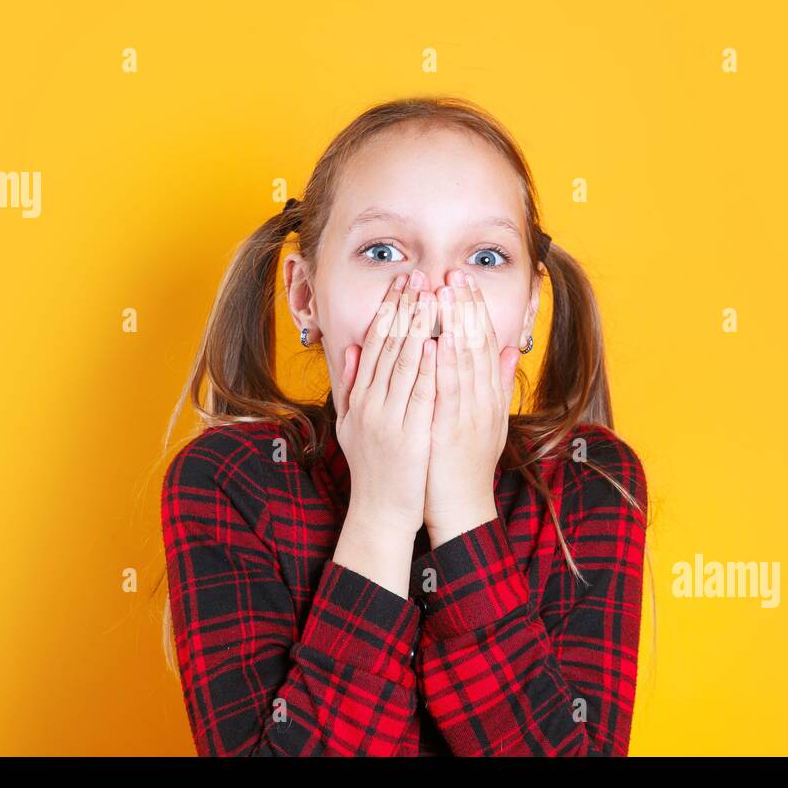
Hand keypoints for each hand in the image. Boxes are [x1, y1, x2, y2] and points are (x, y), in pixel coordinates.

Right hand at [330, 270, 438, 538]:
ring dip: (418, 328)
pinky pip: (419, 396)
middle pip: (388, 346)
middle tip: (418, 275)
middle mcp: (371, 404)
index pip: (374, 343)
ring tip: (430, 297)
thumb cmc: (372, 468)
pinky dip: (426, 369)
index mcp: (360, 398)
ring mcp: (389, 419)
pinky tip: (435, 344)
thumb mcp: (352, 424)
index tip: (402, 282)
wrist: (379, 511)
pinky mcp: (409, 436)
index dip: (388, 310)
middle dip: (404, 308)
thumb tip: (351, 349)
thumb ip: (352, 386)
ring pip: (404, 364)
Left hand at [423, 268, 521, 545]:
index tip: (464, 281)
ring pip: (464, 362)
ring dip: (454, 325)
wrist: (460, 505)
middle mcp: (483, 400)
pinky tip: (437, 341)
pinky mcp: (452, 430)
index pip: (485, 342)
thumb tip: (508, 349)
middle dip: (466, 307)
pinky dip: (444, 366)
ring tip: (445, 293)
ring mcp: (469, 414)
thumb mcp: (489, 419)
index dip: (476, 309)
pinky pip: (448, 392)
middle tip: (455, 274)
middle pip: (477, 344)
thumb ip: (497, 384)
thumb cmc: (467, 463)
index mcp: (489, 395)